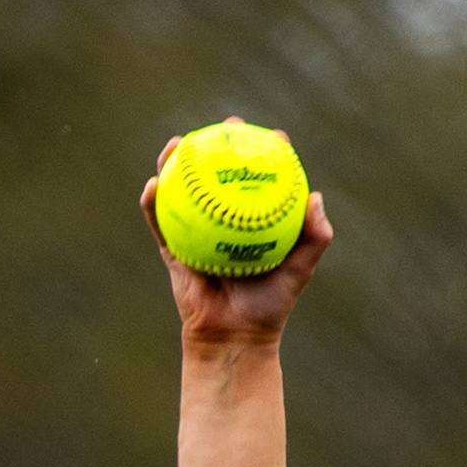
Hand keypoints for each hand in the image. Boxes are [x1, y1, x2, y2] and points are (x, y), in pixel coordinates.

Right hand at [141, 121, 332, 347]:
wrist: (233, 338)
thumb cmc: (269, 308)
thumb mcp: (298, 272)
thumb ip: (314, 238)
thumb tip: (314, 196)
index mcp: (252, 220)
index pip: (259, 178)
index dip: (266, 152)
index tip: (274, 136)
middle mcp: (224, 219)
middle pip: (218, 172)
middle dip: (219, 142)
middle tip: (227, 127)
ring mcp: (195, 231)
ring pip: (182, 188)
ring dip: (175, 161)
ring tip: (177, 144)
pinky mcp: (173, 249)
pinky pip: (158, 221)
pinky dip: (153, 202)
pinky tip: (154, 184)